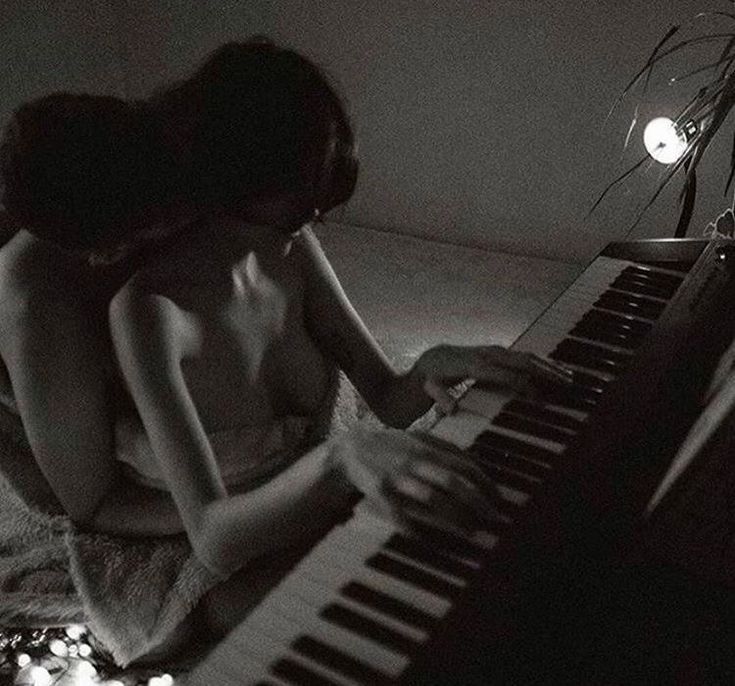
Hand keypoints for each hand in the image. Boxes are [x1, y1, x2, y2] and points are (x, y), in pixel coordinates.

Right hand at [327, 425, 503, 540]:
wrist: (350, 449)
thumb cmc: (390, 446)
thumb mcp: (418, 439)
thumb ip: (446, 448)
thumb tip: (478, 462)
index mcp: (427, 447)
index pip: (464, 464)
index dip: (485, 482)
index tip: (500, 499)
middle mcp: (415, 460)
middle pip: (453, 480)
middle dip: (478, 500)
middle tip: (495, 518)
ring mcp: (398, 475)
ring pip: (431, 497)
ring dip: (454, 516)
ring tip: (471, 532)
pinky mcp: (380, 489)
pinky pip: (397, 511)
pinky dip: (410, 526)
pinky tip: (421, 539)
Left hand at [412, 344, 572, 412]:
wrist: (431, 361)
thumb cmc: (431, 378)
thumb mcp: (429, 388)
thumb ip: (439, 397)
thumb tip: (451, 410)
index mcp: (473, 364)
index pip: (503, 374)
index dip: (521, 385)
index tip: (539, 399)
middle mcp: (486, 355)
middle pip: (521, 361)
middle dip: (544, 372)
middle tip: (566, 384)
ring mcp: (493, 352)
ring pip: (525, 357)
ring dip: (547, 366)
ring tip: (568, 378)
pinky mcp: (498, 354)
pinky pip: (522, 358)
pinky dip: (540, 364)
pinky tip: (555, 371)